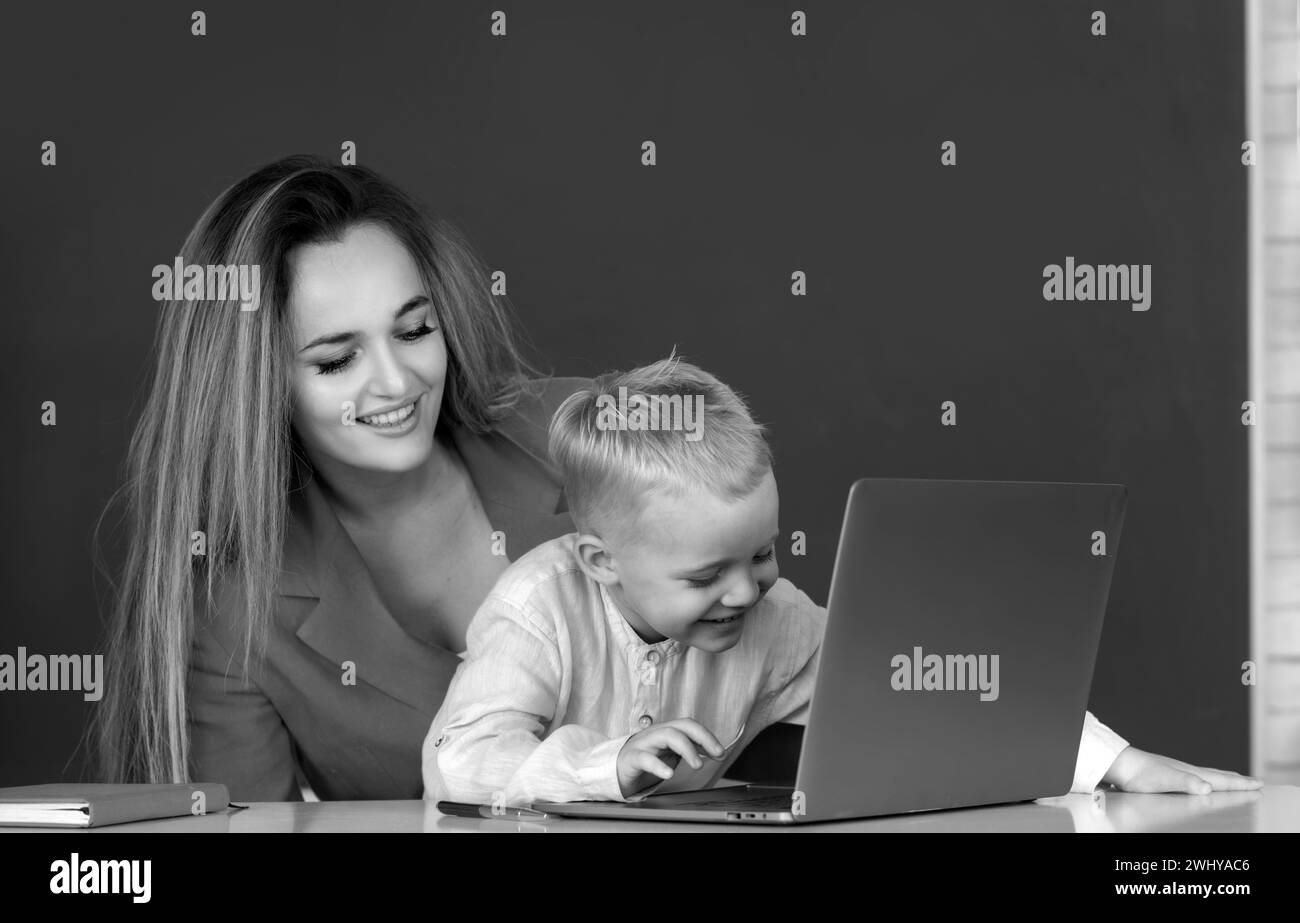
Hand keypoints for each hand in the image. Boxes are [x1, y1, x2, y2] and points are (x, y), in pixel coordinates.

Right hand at [616, 718, 724, 797]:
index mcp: (666, 731)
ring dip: (686, 749)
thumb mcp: (670, 753)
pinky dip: (658, 766)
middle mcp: (656, 733)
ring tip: (697, 765)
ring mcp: (643, 744)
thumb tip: (715, 752)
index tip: (721, 752)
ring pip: (666, 735)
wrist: (615, 770)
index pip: (689, 725)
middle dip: (702, 737)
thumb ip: (690, 750)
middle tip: (717, 754)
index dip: (707, 736)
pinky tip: (669, 774)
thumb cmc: (645, 759)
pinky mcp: (631, 759)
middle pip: (681, 726)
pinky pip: (644, 758)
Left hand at [1101, 746, 1261, 793]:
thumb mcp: (1166, 780)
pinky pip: (1195, 778)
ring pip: (1207, 775)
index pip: (1221, 780)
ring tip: (1233, 780)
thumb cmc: (1140, 774)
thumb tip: (1207, 786)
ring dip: (1223, 779)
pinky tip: (1201, 783)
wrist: (1120, 765)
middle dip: (1237, 780)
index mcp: (1191, 773)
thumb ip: (1187, 782)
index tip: (1258, 784)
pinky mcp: (1168, 775)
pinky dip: (1207, 780)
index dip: (1240, 784)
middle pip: (1218, 776)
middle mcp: (1187, 771)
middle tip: (1254, 782)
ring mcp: (1177, 772)